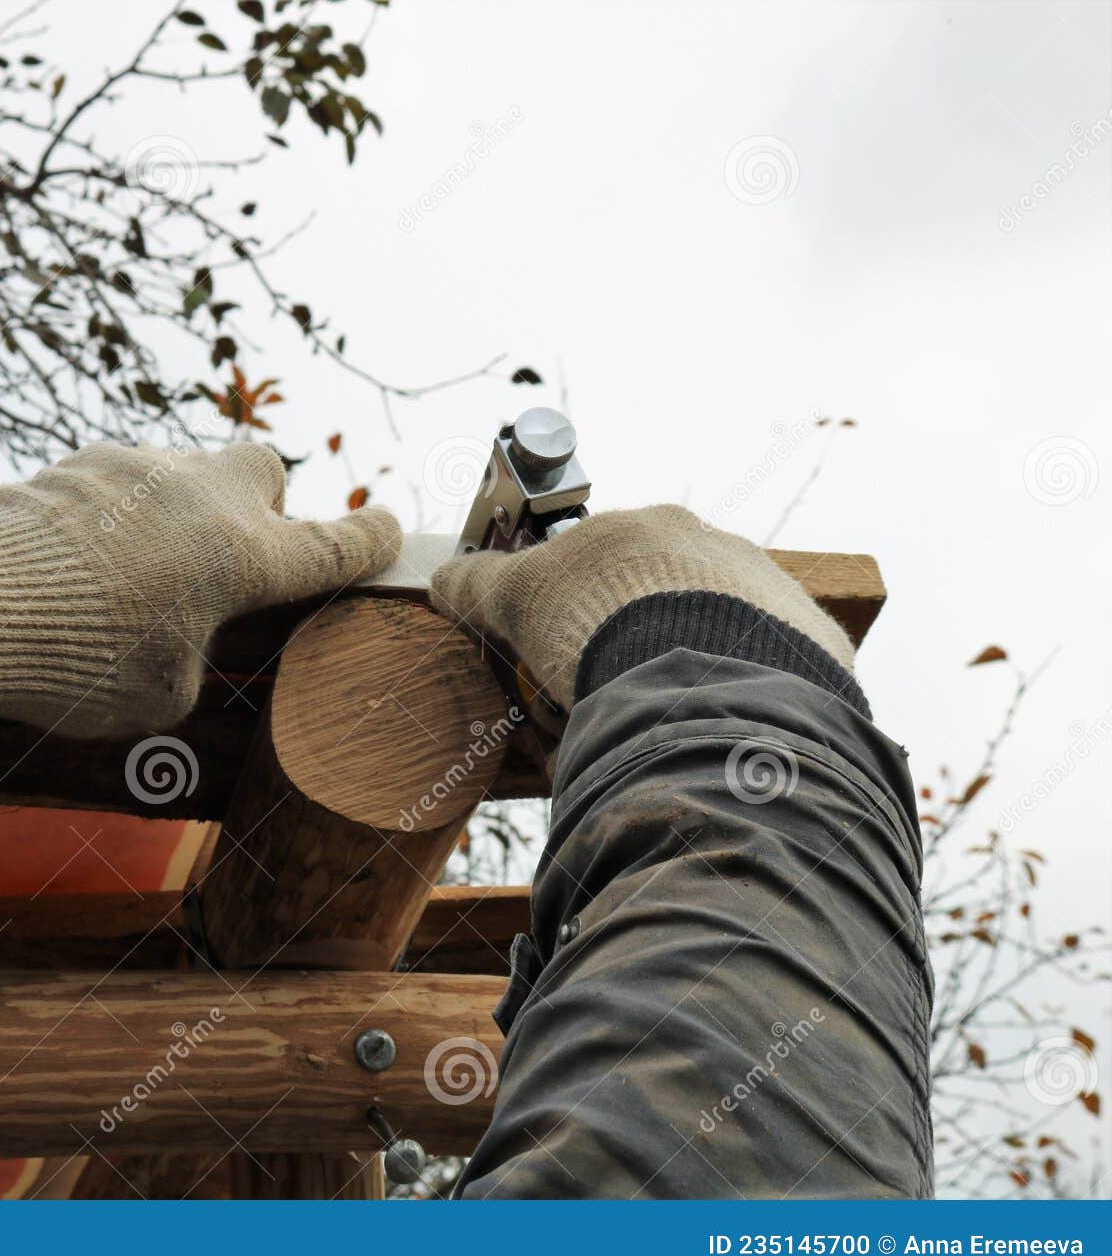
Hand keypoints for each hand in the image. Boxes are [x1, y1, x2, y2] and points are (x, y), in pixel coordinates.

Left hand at [0, 442, 401, 737]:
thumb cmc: (80, 670)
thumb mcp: (166, 696)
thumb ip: (199, 653)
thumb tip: (184, 631)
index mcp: (243, 556)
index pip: (333, 544)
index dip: (369, 539)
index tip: (386, 528)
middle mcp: (201, 496)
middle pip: (264, 470)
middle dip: (261, 504)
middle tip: (229, 555)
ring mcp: (134, 468)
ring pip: (182, 472)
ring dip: (175, 513)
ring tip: (131, 573)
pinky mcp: (74, 464)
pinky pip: (112, 483)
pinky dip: (110, 516)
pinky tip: (76, 562)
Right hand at [428, 504, 853, 705]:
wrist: (706, 677)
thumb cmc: (601, 625)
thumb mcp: (515, 599)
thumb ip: (478, 584)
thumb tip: (444, 577)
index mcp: (642, 527)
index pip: (601, 561)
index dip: (574, 609)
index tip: (562, 652)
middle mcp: (711, 544)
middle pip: (663, 592)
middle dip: (633, 639)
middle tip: (605, 694)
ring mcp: (768, 590)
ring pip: (720, 628)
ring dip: (689, 666)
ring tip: (661, 720)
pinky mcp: (811, 643)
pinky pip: (769, 669)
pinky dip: (737, 694)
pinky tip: (712, 728)